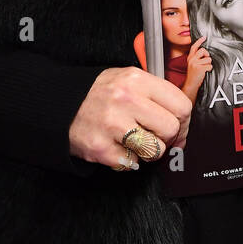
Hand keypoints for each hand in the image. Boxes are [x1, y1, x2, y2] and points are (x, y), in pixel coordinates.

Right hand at [68, 66, 192, 170]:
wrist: (58, 105)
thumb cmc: (98, 95)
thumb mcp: (126, 80)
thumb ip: (155, 93)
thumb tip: (184, 120)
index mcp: (136, 80)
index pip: (181, 104)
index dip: (184, 120)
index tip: (179, 126)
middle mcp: (125, 100)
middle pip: (171, 129)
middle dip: (167, 137)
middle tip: (156, 136)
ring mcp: (112, 125)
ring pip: (155, 149)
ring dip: (149, 151)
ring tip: (136, 141)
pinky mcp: (101, 148)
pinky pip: (133, 163)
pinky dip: (128, 160)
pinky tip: (118, 147)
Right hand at [184, 35, 211, 89]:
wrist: (191, 84)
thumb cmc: (194, 74)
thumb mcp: (192, 64)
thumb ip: (196, 57)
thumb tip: (205, 52)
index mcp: (190, 57)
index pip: (194, 46)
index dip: (199, 41)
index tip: (204, 37)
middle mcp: (191, 59)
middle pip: (203, 50)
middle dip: (207, 55)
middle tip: (205, 60)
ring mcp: (195, 63)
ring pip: (208, 59)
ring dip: (208, 64)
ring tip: (204, 68)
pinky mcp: (199, 68)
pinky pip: (209, 66)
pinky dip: (209, 69)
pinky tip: (205, 72)